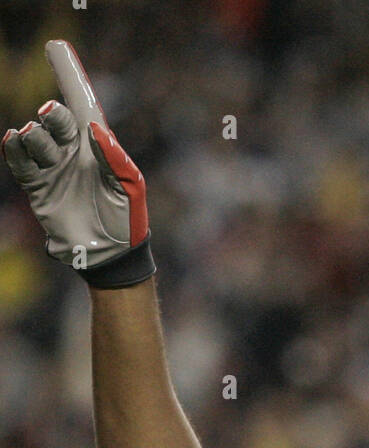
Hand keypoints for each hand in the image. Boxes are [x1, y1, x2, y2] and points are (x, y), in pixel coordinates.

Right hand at [2, 40, 153, 286]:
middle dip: (52, 114)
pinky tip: (14, 140)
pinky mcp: (38, 186)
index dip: (69, 76)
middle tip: (51, 116)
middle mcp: (73, 151)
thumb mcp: (130, 187)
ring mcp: (53, 167)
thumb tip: (95, 129)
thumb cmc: (128, 220)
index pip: (82, 103)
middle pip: (56, 119)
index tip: (56, 47)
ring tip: (40, 144)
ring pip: (35, 137)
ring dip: (36, 136)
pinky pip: (20, 161)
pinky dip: (15, 149)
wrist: (111, 255)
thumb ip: (114, 157)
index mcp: (98, 145)